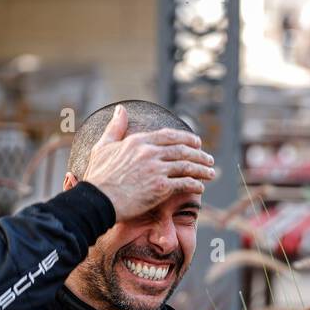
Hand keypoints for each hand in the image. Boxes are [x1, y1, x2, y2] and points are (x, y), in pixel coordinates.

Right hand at [83, 104, 216, 221]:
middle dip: (199, 154)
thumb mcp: (102, 146)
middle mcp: (149, 152)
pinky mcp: (161, 187)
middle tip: (209, 159)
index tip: (196, 142)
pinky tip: (201, 187)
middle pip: (182, 150)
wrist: (97, 200)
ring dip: (202, 169)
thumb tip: (120, 109)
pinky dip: (195, 184)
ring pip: (187, 166)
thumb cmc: (98, 177)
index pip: (169, 136)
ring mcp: (156, 169)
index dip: (186, 138)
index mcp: (138, 141)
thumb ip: (115, 128)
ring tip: (211, 173)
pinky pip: (185, 183)